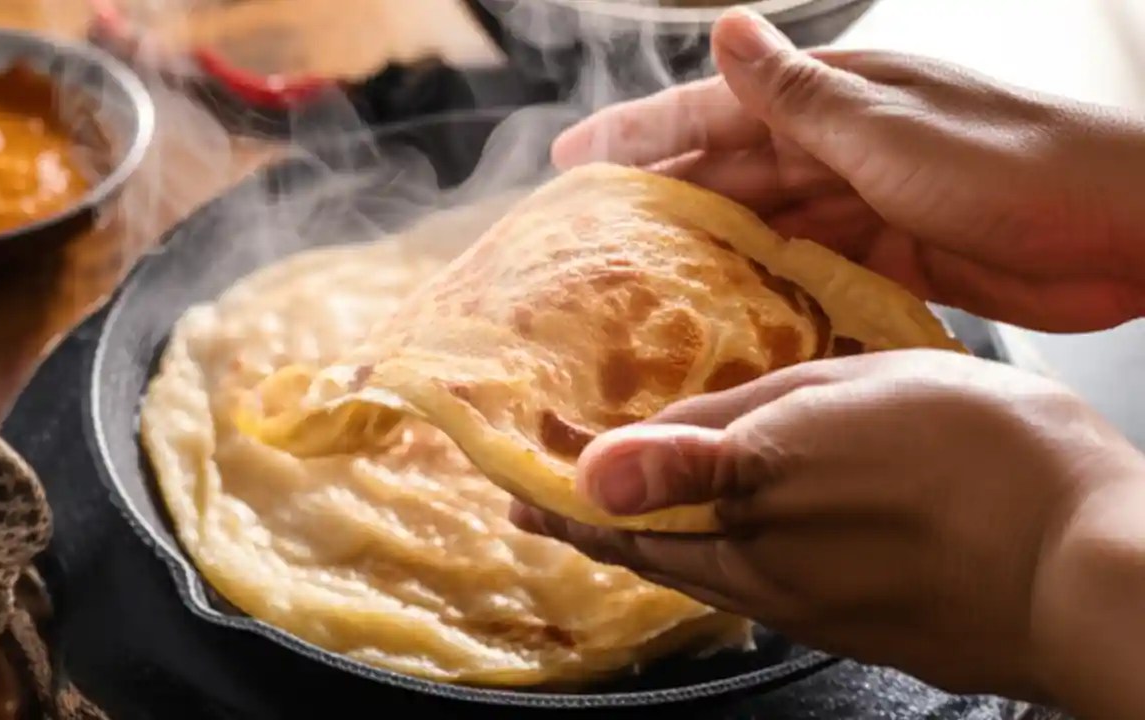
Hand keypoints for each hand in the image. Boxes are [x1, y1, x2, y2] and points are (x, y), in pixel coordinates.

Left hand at [509, 349, 1144, 709]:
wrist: (1091, 567)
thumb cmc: (988, 459)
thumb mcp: (843, 402)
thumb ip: (719, 430)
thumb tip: (604, 463)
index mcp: (753, 489)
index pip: (619, 494)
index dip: (558, 477)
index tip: (516, 457)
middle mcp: (761, 563)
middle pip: (642, 549)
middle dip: (581, 520)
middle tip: (534, 498)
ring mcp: (803, 607)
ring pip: (693, 572)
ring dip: (638, 541)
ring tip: (605, 514)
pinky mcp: (847, 628)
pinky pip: (751, 590)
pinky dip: (711, 559)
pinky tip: (722, 537)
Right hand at [551, 8, 1144, 332]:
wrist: (1129, 228)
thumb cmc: (1018, 165)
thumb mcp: (890, 128)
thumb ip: (799, 95)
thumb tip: (723, 27)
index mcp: (837, 98)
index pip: (714, 111)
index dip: (638, 135)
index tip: (571, 161)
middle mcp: (843, 143)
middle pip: (731, 173)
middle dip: (660, 200)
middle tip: (589, 241)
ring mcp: (869, 199)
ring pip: (766, 224)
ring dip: (708, 250)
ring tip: (641, 284)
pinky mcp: (896, 252)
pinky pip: (813, 268)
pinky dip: (771, 286)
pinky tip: (732, 310)